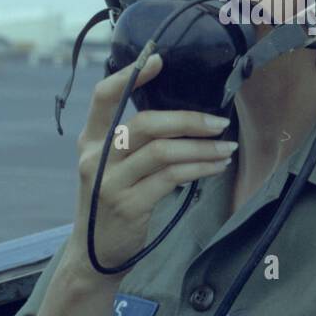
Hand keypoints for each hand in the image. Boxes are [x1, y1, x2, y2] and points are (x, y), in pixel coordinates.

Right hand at [65, 53, 234, 277]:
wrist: (95, 257)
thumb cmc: (112, 204)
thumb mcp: (110, 168)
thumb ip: (130, 142)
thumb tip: (180, 114)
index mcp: (89, 142)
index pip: (103, 98)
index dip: (128, 76)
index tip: (158, 59)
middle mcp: (94, 159)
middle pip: (145, 124)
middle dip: (187, 120)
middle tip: (219, 122)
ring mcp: (110, 184)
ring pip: (163, 152)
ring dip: (202, 147)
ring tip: (226, 147)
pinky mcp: (129, 206)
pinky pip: (172, 178)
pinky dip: (199, 168)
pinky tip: (215, 166)